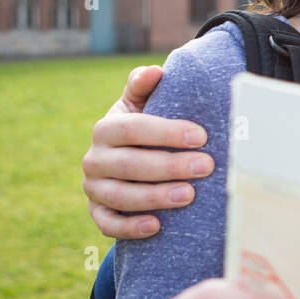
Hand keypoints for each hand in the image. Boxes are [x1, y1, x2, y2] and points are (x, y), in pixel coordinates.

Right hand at [82, 65, 214, 239]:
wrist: (127, 159)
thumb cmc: (144, 128)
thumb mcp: (141, 103)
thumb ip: (144, 85)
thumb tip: (155, 71)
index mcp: (105, 128)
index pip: (134, 129)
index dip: (167, 132)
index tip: (201, 136)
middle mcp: (94, 158)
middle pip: (131, 164)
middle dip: (170, 166)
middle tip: (206, 167)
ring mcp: (93, 187)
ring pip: (120, 196)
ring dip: (155, 197)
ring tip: (189, 195)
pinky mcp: (96, 212)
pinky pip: (107, 224)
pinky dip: (130, 227)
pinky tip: (157, 226)